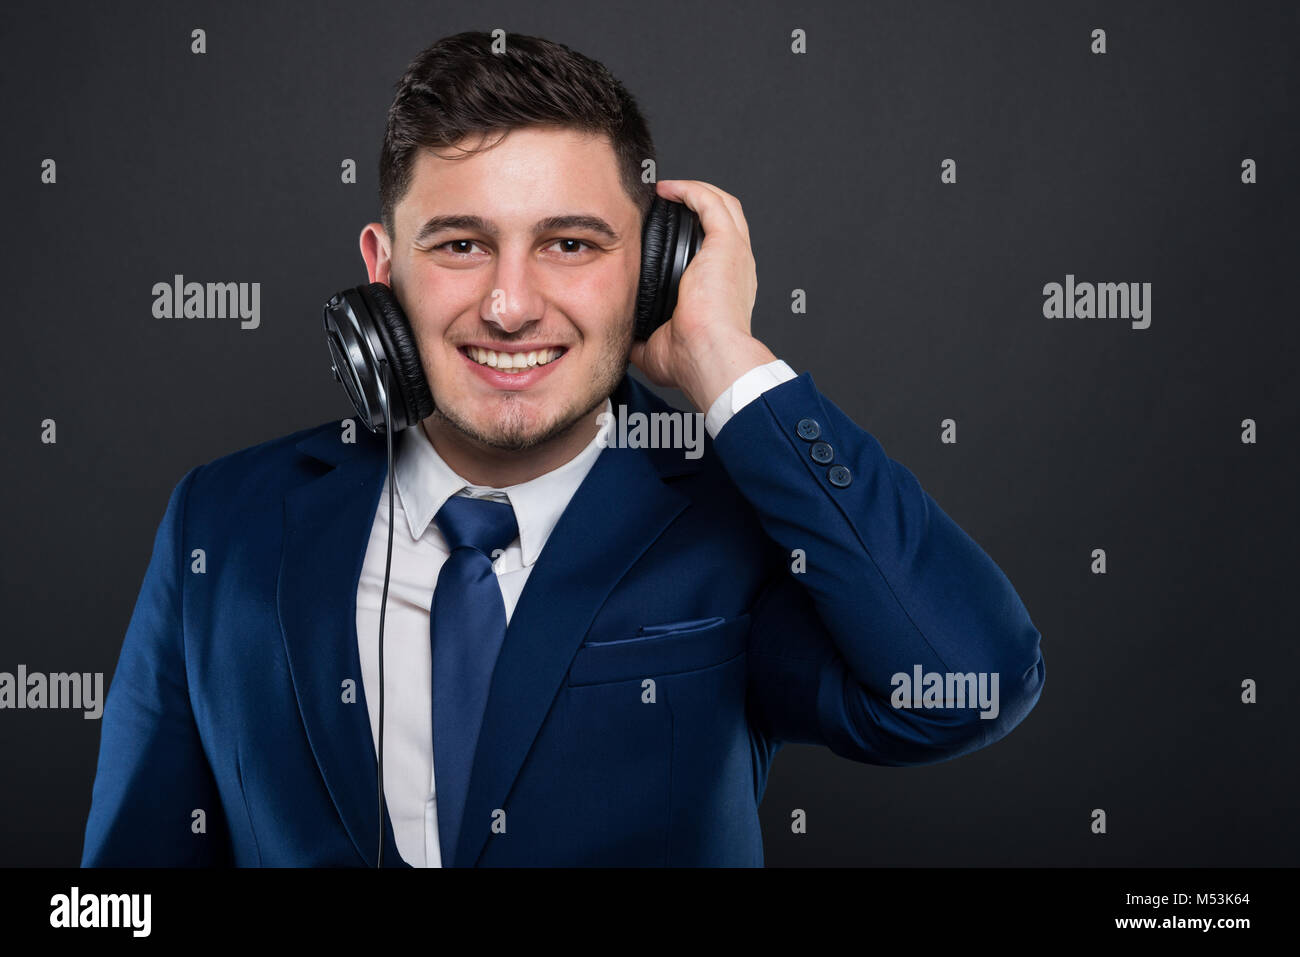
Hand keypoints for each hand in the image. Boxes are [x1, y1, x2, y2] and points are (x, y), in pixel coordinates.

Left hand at [629, 179, 775, 412]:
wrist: (709, 358)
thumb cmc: (693, 361)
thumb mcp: (658, 349)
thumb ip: (642, 338)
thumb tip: (622, 338)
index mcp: (726, 290)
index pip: (716, 251)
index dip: (695, 235)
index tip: (666, 232)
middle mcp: (737, 268)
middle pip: (726, 220)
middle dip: (698, 204)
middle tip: (667, 201)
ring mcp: (735, 254)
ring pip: (724, 205)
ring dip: (696, 191)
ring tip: (667, 190)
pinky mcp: (727, 245)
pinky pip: (711, 202)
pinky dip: (690, 190)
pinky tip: (667, 189)